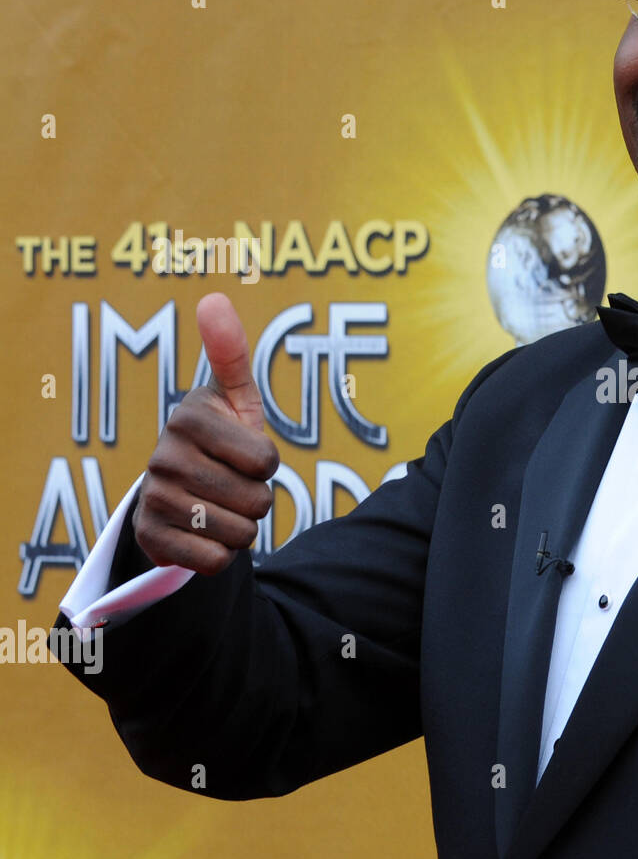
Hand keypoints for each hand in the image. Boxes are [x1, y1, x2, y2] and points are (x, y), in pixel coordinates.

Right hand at [131, 293, 279, 574]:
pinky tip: (205, 534)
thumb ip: (231, 353)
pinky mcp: (149, 539)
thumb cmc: (222, 441)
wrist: (182, 494)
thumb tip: (213, 298)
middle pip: (257, 500)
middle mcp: (162, 455)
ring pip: (240, 532)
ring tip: (220, 506)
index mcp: (188, 416)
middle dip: (258, 499)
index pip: (266, 460)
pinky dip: (222, 553)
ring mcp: (153, 498)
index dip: (267, 463)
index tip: (246, 453)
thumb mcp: (235, 400)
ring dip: (242, 526)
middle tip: (233, 485)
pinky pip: (216, 560)